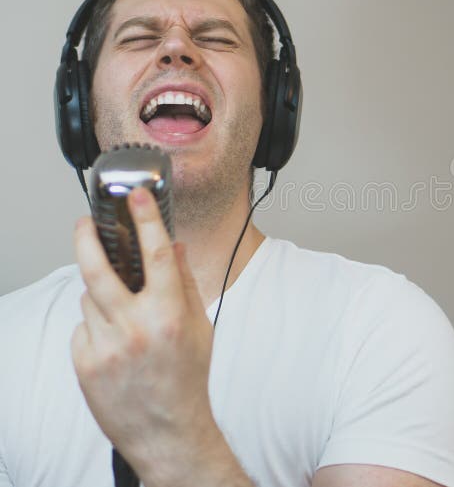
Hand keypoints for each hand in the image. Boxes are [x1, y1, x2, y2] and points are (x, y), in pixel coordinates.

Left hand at [71, 187, 216, 480]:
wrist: (166, 429)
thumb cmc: (187, 377)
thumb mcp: (199, 326)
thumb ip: (185, 283)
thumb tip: (174, 247)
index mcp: (169, 314)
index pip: (156, 254)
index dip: (146, 219)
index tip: (136, 196)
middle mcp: (135, 327)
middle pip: (98, 269)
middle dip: (86, 238)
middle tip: (83, 223)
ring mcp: (105, 346)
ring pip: (90, 298)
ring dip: (103, 296)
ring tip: (123, 314)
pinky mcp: (84, 363)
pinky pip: (83, 327)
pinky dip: (96, 326)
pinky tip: (115, 343)